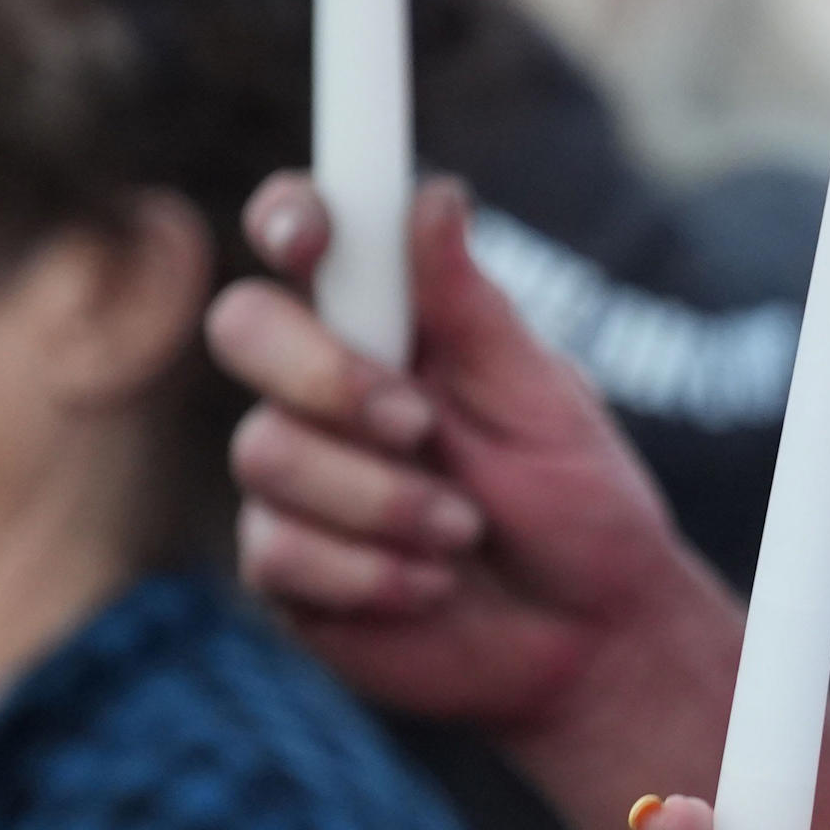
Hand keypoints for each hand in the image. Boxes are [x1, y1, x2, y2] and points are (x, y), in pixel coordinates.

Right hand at [208, 174, 738, 739]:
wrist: (587, 634)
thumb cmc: (575, 498)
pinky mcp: (282, 563)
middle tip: (419, 424)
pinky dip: (372, 572)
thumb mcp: (540, 396)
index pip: (305, 239)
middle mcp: (320, 386)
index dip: (289, 218)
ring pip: (264, 451)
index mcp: (387, 322)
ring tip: (464, 531)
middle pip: (242, 327)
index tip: (310, 234)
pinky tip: (430, 585)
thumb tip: (434, 196)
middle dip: (324, 375)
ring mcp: (292, 475)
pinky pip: (279, 549)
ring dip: (382, 499)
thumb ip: (473, 308)